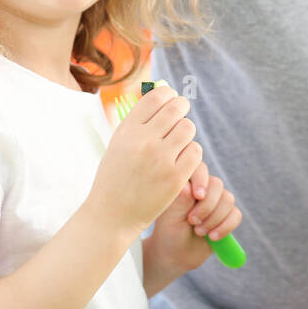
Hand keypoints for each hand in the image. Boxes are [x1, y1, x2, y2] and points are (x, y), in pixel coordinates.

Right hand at [87, 84, 202, 235]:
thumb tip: (163, 93)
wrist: (111, 215)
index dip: (168, 95)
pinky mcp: (175, 177)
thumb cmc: (115, 176)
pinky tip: (182, 159)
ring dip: (186, 133)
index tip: (171, 100)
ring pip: (188, 128)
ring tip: (179, 141)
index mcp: (127, 130)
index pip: (156, 97)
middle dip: (181, 109)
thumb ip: (139, 121)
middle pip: (176, 109)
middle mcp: (143, 141)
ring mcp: (160, 159)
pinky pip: (195, 152)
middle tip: (180, 116)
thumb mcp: (119, 143)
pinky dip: (191, 153)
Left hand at [148, 160, 242, 275]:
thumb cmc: (169, 233)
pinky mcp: (228, 216)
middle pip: (217, 184)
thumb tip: (187, 186)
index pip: (199, 168)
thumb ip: (180, 201)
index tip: (198, 196)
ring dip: (215, 218)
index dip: (202, 179)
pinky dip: (225, 227)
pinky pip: (236, 215)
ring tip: (199, 231)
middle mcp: (204, 189)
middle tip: (192, 221)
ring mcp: (217, 201)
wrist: (177, 255)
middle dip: (207, 206)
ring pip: (228, 199)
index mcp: (187, 184)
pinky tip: (212, 237)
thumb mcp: (170, 218)